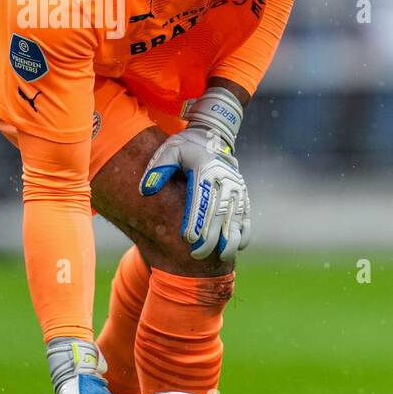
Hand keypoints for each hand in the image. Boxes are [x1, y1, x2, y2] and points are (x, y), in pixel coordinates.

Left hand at [139, 87, 250, 261]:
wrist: (213, 136)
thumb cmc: (186, 147)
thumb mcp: (168, 150)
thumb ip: (157, 169)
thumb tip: (145, 190)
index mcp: (206, 171)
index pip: (202, 200)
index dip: (197, 221)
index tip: (188, 239)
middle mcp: (226, 181)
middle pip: (220, 215)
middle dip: (211, 238)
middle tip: (196, 255)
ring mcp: (237, 188)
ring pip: (237, 219)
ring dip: (231, 240)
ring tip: (222, 257)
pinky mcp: (243, 194)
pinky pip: (246, 216)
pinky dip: (244, 232)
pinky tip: (237, 247)